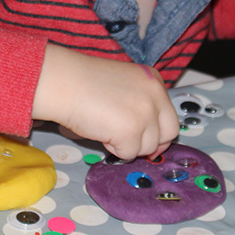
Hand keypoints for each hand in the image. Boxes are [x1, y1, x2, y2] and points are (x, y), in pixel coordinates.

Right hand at [32, 44, 178, 159]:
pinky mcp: (131, 131)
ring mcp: (145, 114)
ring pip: (149, 147)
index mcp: (154, 80)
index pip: (169, 114)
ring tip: (107, 129)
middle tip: (133, 145)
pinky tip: (101, 132)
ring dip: (129, 145)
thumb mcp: (124, 84)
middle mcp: (156, 95)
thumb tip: (150, 138)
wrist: (65, 82)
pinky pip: (129, 154)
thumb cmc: (85, 82)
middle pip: (169, 133)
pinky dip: (114, 149)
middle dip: (153, 144)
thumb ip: (140, 102)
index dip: (156, 129)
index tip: (144, 135)